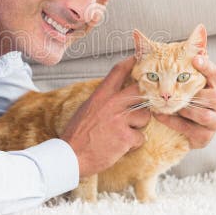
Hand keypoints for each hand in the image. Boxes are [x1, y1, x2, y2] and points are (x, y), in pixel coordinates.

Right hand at [60, 56, 150, 177]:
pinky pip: (141, 137)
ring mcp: (120, 120)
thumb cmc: (77, 134)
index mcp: (101, 95)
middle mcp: (112, 104)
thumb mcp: (87, 109)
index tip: (139, 58)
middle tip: (139, 109)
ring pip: (145, 116)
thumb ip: (103, 100)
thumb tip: (115, 95)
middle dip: (143, 101)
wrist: (71, 156)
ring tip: (124, 133)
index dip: (131, 62)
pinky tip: (121, 147)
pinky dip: (133, 144)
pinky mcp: (126, 137)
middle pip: (140, 92)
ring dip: (138, 126)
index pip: (119, 71)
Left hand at [153, 54, 215, 148]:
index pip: (214, 73)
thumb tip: (139, 36)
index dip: (206, 66)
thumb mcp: (179, 81)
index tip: (196, 59)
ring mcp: (215, 121)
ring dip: (184, 109)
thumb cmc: (182, 98)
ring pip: (203, 114)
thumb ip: (170, 63)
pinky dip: (173, 122)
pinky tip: (160, 115)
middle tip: (175, 92)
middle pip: (213, 97)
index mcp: (214, 85)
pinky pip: (190, 129)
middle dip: (193, 94)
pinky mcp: (205, 137)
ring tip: (168, 105)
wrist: (182, 129)